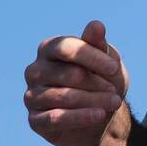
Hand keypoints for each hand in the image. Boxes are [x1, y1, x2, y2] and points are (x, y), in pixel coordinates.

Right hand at [24, 20, 128, 145]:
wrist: (100, 114)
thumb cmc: (100, 79)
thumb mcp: (105, 60)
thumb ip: (97, 44)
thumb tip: (96, 25)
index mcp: (48, 49)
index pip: (66, 48)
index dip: (92, 57)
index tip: (114, 68)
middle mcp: (35, 71)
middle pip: (69, 74)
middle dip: (97, 83)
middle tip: (115, 92)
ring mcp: (31, 96)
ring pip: (63, 97)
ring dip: (93, 100)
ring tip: (114, 103)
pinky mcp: (35, 120)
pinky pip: (55, 118)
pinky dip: (80, 116)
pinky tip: (99, 115)